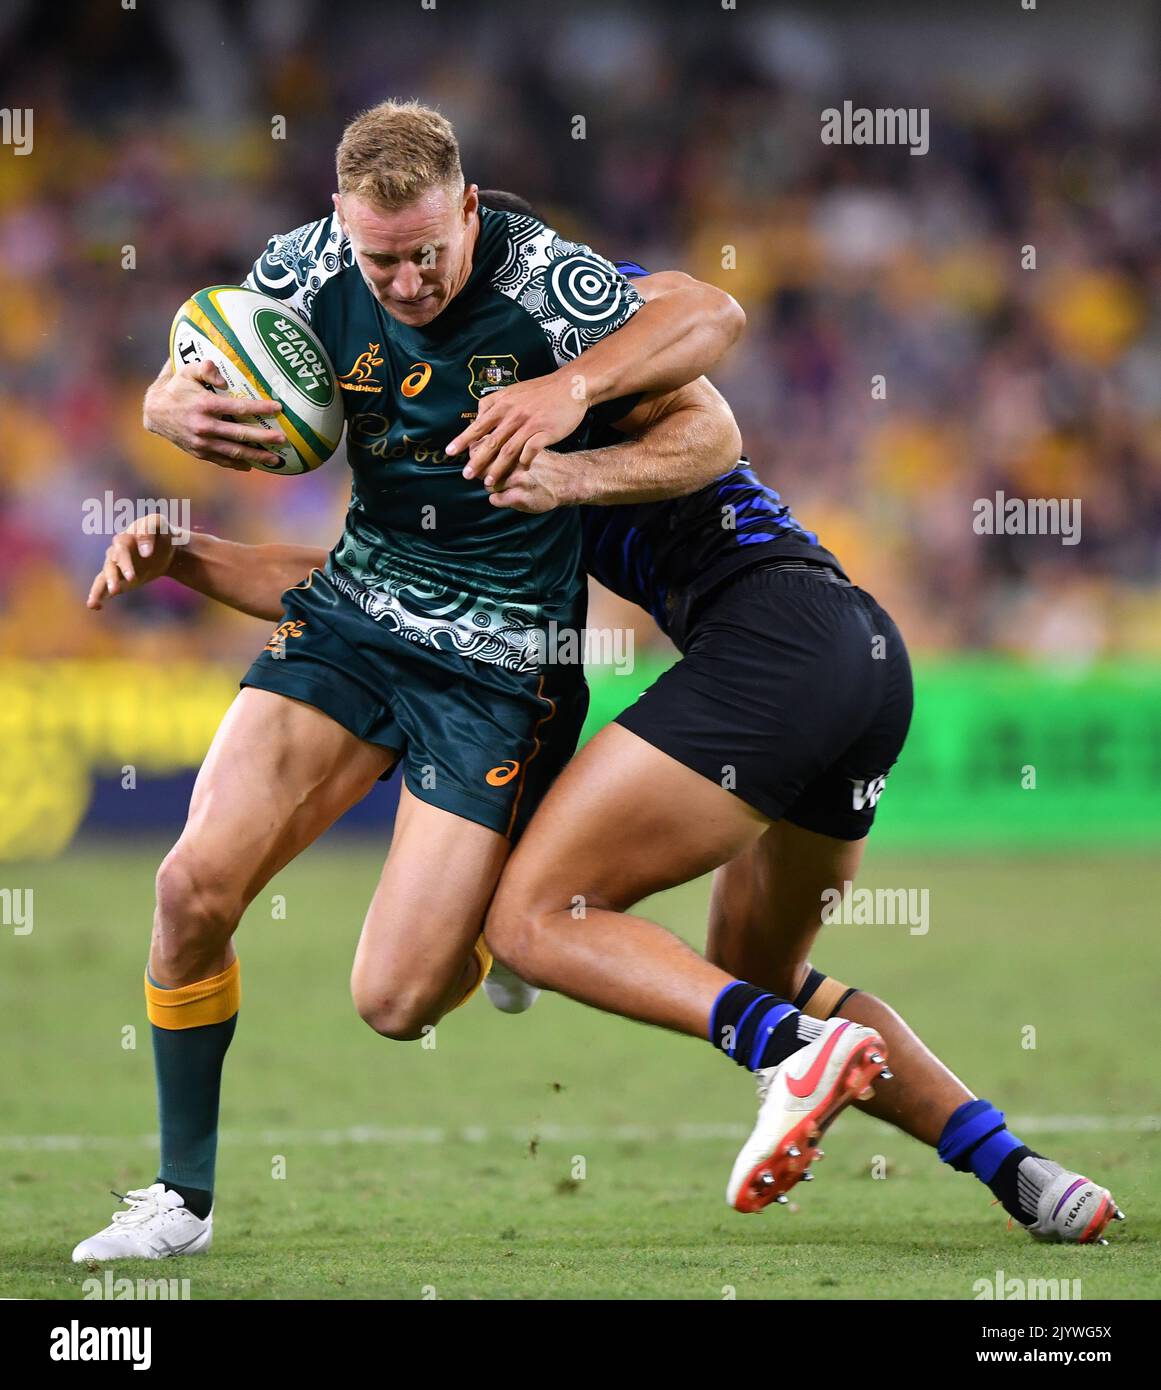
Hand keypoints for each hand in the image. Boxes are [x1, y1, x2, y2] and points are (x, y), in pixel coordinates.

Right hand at [86, 513, 183, 608]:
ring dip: (107, 583)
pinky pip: (102, 586)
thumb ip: (150, 528)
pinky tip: (94, 606)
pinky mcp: (116, 579)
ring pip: (106, 573)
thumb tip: (145, 553)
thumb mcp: (159, 524)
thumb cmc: (160, 534)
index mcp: (125, 537)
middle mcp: (116, 551)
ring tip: (113, 592)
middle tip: (132, 579)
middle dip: (120, 569)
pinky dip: (97, 595)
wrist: (164, 550)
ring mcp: (114, 565)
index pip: (124, 542)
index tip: (148, 554)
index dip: (133, 549)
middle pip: (113, 560)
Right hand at [144, 360, 285, 470]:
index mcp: (205, 405)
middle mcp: (205, 426)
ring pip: (234, 452)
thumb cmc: (176, 388)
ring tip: (276, 459)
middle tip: (283, 439)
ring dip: (257, 456)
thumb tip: (224, 378)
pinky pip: (223, 460)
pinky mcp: (200, 452)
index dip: (260, 408)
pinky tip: (253, 465)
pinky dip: (238, 464)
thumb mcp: (186, 371)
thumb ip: (205, 368)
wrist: (154, 412)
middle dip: (264, 438)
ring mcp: (202, 442)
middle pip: (240, 434)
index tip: (278, 408)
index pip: (238, 408)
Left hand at [448, 372, 589, 487]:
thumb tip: (477, 416)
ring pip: (508, 450)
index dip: (463, 440)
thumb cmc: (541, 391)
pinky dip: (524, 462)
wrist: (570, 386)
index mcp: (503, 404)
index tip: (450, 452)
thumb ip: (494, 403)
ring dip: (497, 468)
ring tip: (488, 482)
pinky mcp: (546, 431)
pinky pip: (531, 450)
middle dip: (476, 460)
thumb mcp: (513, 391)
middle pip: (490, 441)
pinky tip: (519, 471)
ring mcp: (530, 423)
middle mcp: (513, 414)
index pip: (478, 425)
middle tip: (466, 475)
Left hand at [485, 449, 573, 514]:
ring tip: (503, 484)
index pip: (486, 445)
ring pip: (489, 484)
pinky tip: (507, 496)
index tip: (477, 454)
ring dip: (492, 485)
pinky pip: (496, 499)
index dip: (478, 451)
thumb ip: (509, 441)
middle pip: (484, 465)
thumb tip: (482, 439)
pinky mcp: (520, 497)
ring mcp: (518, 480)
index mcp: (518, 445)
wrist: (568, 479)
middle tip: (489, 472)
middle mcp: (516, 462)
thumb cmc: (546, 462)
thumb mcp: (529, 443)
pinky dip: (497, 499)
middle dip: (481, 469)